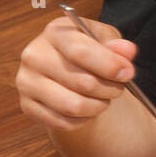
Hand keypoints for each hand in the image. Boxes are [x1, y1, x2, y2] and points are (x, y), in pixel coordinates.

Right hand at [17, 17, 136, 131]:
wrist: (67, 70)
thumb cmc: (90, 51)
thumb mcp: (106, 40)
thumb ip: (117, 45)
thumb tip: (127, 50)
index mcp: (55, 33)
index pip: (82, 52)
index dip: (110, 66)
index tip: (128, 73)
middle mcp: (34, 56)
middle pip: (84, 83)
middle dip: (111, 89)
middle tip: (118, 86)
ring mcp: (27, 82)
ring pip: (74, 106)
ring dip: (99, 106)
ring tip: (104, 98)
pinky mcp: (27, 106)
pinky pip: (64, 123)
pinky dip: (84, 119)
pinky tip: (88, 108)